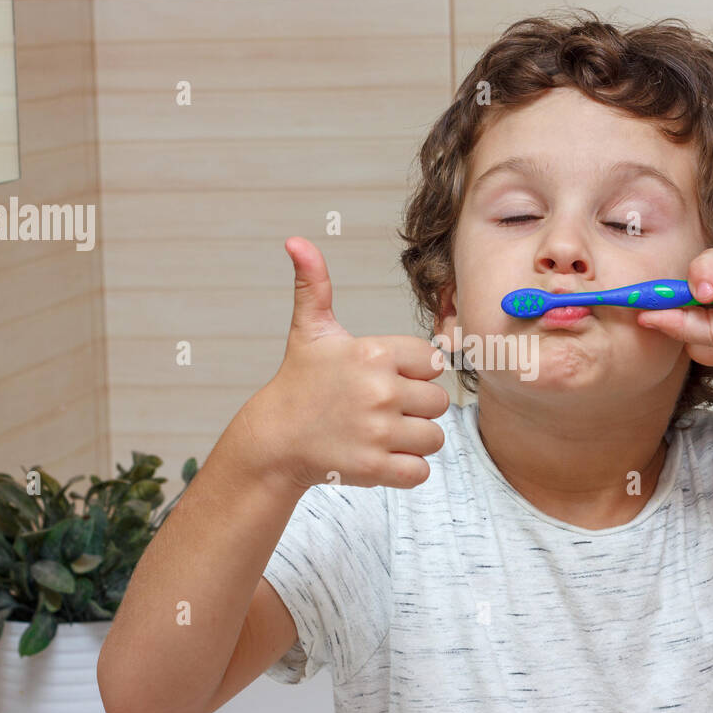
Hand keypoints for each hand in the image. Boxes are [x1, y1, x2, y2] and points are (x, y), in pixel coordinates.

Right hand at [235, 236, 450, 490]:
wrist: (274, 440)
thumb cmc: (300, 382)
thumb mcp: (310, 331)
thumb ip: (314, 285)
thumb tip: (297, 241)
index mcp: (373, 354)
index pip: (433, 361)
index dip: (414, 371)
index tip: (386, 376)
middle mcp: (380, 392)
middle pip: (438, 401)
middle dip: (416, 406)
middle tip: (383, 408)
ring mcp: (378, 433)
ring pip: (434, 437)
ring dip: (414, 439)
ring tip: (384, 433)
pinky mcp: (375, 468)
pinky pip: (421, 471)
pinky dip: (407, 469)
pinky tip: (383, 456)